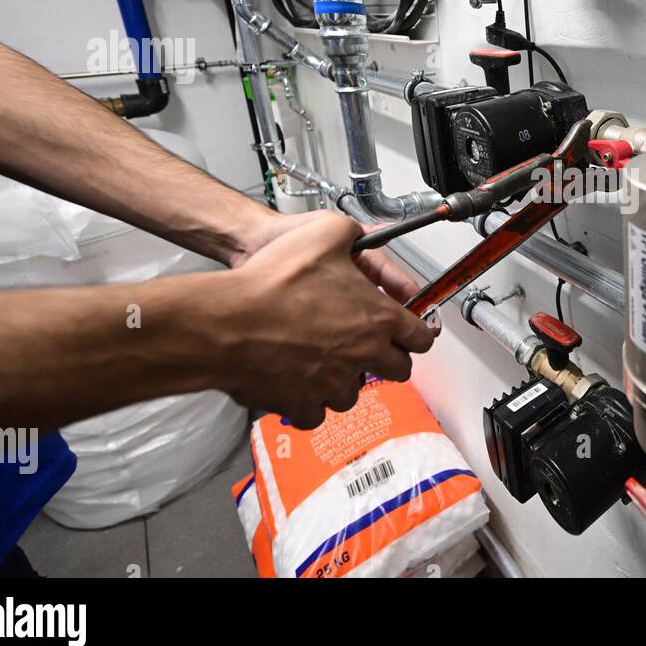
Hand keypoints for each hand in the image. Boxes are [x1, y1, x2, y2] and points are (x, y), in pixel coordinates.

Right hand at [220, 211, 435, 428]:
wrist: (226, 320)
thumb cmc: (271, 280)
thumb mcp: (325, 232)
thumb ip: (352, 235)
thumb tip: (356, 238)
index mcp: (377, 318)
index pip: (420, 336)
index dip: (417, 333)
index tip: (412, 334)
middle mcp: (362, 354)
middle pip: (397, 370)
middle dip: (386, 359)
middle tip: (370, 348)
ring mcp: (333, 383)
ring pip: (353, 394)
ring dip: (344, 380)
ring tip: (325, 361)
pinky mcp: (301, 404)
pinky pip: (315, 413)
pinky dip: (308, 402)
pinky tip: (298, 382)